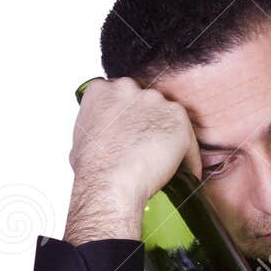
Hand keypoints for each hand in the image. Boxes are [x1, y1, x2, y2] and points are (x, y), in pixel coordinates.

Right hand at [65, 78, 202, 243]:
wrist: (110, 183)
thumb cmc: (94, 169)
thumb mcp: (82, 139)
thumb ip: (98, 126)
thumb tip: (105, 136)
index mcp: (101, 90)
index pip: (120, 97)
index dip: (129, 117)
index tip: (133, 133)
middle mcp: (128, 88)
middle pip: (146, 104)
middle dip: (150, 124)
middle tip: (150, 149)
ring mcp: (154, 100)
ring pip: (169, 120)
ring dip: (170, 140)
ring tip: (168, 165)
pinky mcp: (178, 117)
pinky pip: (188, 139)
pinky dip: (188, 158)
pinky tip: (185, 174)